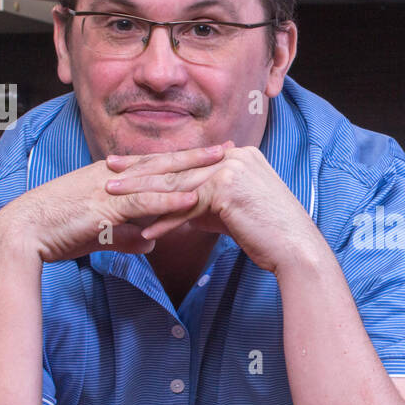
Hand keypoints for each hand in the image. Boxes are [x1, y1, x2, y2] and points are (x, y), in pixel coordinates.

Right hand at [0, 145, 226, 263]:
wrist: (24, 233)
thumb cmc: (57, 232)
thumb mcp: (100, 234)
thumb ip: (128, 235)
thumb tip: (153, 240)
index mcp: (112, 177)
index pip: (156, 165)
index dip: (185, 159)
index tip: (213, 154)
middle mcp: (113, 176)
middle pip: (163, 163)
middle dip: (198, 156)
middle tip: (229, 148)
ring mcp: (108, 188)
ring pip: (158, 178)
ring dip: (192, 171)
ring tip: (221, 165)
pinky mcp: (103, 207)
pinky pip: (141, 203)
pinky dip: (167, 201)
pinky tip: (190, 199)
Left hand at [104, 142, 322, 274]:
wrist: (296, 250)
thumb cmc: (268, 236)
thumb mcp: (232, 213)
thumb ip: (207, 204)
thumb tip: (182, 210)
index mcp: (238, 155)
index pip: (188, 160)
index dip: (155, 164)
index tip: (127, 167)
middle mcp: (235, 155)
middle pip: (178, 165)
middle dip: (140, 171)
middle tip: (108, 173)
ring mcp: (232, 169)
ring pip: (178, 183)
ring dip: (143, 194)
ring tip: (114, 200)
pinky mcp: (228, 188)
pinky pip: (188, 205)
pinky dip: (165, 221)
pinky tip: (145, 232)